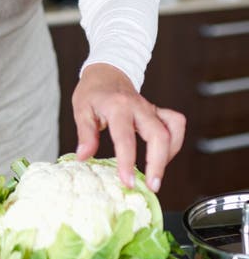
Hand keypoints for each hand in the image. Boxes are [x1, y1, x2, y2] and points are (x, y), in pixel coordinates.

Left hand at [71, 62, 185, 193]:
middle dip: (158, 163)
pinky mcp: (158, 112)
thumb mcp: (81, 110)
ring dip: (169, 155)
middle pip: (159, 135)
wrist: (106, 72)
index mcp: (117, 106)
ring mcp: (151, 108)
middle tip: (152, 186)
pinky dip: (175, 141)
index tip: (128, 182)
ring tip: (156, 174)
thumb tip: (83, 157)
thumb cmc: (93, 92)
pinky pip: (176, 124)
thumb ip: (85, 134)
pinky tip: (163, 155)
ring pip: (172, 130)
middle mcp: (138, 106)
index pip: (125, 137)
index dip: (127, 162)